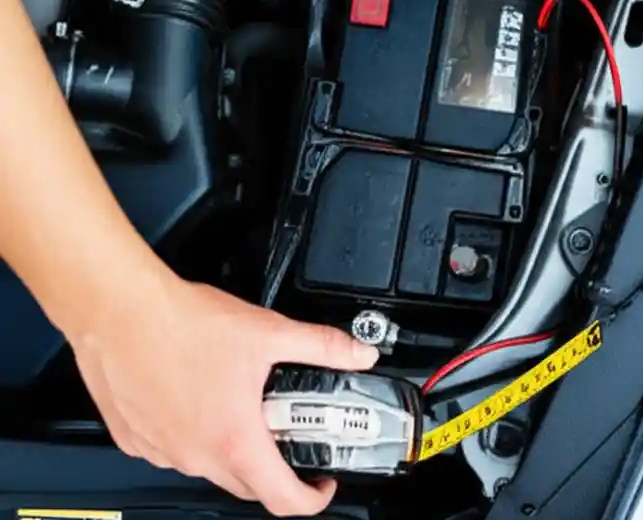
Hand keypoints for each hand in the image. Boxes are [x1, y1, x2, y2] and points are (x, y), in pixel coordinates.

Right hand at [67, 269, 378, 515]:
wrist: (118, 310)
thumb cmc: (180, 324)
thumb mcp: (270, 332)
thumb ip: (322, 346)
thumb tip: (358, 353)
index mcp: (233, 440)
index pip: (282, 500)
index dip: (312, 499)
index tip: (322, 483)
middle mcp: (195, 455)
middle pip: (248, 486)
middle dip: (276, 467)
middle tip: (289, 434)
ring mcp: (161, 451)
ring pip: (209, 467)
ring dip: (232, 448)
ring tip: (243, 406)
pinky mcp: (134, 439)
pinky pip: (173, 451)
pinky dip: (193, 435)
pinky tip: (200, 399)